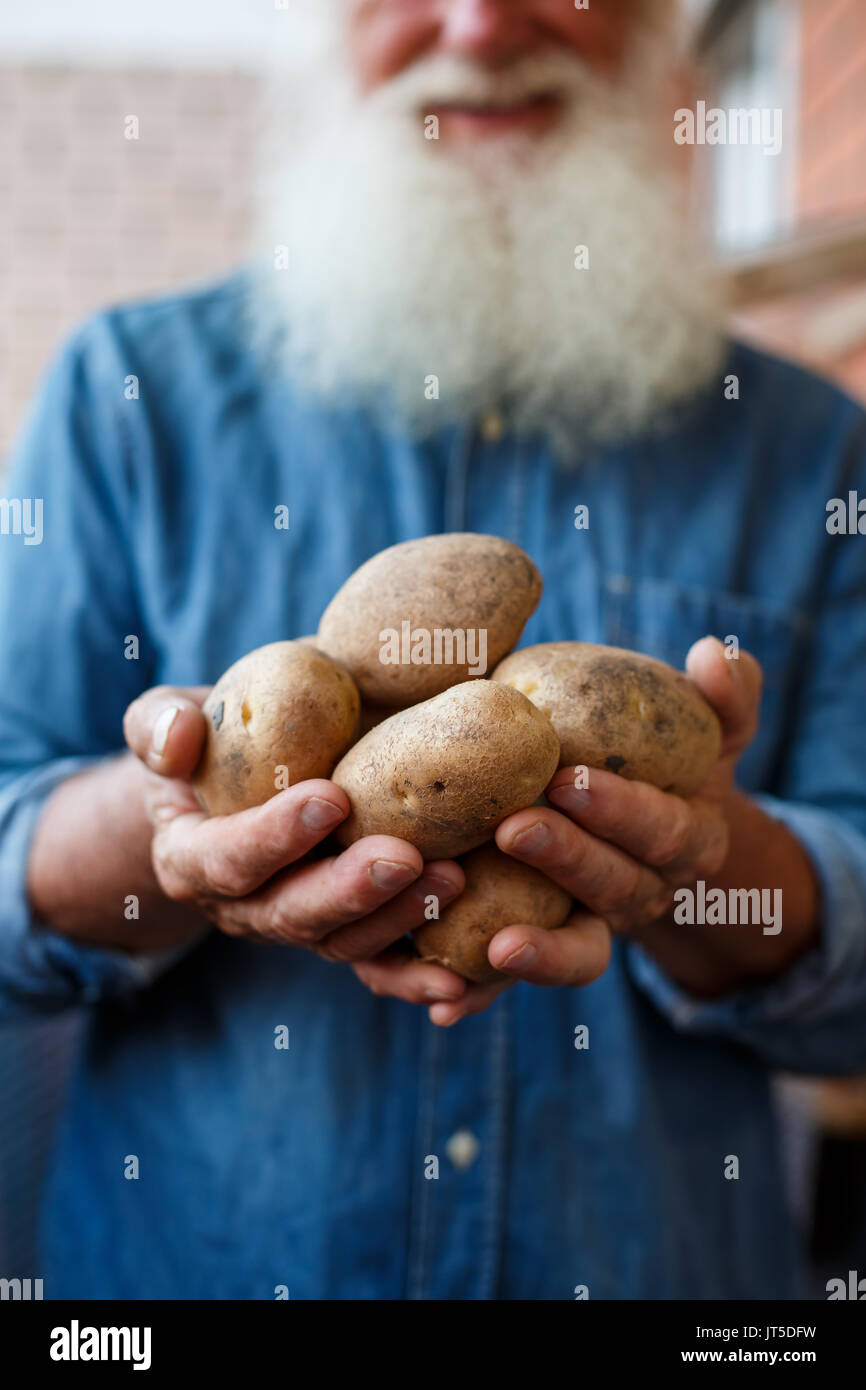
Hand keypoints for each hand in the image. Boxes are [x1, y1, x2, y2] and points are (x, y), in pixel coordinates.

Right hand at [123, 686, 468, 1006]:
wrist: (242, 781)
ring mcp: (296, 927)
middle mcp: (242, 907)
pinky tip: (458, 978)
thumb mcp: (166, 721)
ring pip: (342, 941)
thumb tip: (177, 741)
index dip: (275, 835)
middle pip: (292, 913)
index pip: (228, 856)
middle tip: (403, 855)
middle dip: (349, 889)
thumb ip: (158, 725)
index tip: (331, 797)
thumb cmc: (210, 743)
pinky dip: (416, 978)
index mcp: (191, 858)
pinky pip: (377, 968)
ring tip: (451, 877)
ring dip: (397, 917)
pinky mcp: (344, 935)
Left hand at [429, 637, 762, 1024]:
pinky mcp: (547, 950)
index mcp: (687, 839)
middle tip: (513, 827)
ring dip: (538, 952)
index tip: (570, 780)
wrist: (651, 827)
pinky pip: (518, 986)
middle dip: (566, 861)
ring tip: (495, 946)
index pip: (660, 830)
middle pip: (612, 887)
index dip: (620, 811)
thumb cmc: (671, 764)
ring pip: (576, 950)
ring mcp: (597, 927)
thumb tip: (713, 654)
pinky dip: (484, 998)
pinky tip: (442, 1008)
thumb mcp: (710, 730)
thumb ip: (725, 696)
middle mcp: (645, 892)